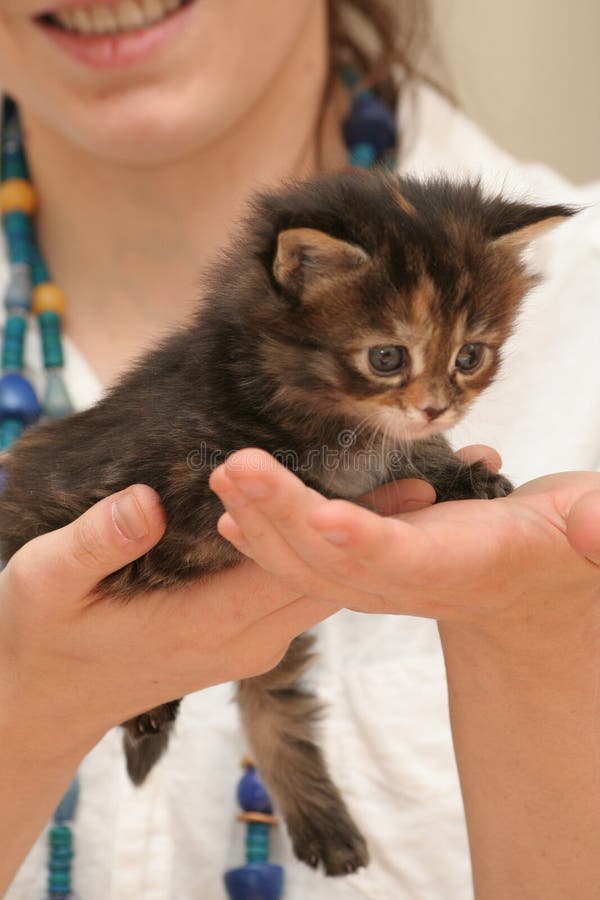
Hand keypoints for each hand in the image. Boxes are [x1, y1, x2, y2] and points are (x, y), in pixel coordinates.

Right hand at [0, 484, 333, 756]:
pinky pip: (302, 592)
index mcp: (202, 625)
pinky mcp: (254, 639)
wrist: (52, 701)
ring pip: (322, 585)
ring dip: (329, 534)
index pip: (282, 563)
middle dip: (335, 517)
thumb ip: (94, 543)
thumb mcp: (46, 582)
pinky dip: (313, 551)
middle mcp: (244, 642)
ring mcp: (256, 646)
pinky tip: (313, 504)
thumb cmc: (46, 633)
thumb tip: (146, 500)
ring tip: (348, 468)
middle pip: (321, 575)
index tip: (313, 454)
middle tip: (346, 450)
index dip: (300, 509)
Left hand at [209, 448, 599, 633]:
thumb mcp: (592, 530)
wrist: (531, 582)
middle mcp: (410, 582)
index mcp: (465, 566)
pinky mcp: (364, 567)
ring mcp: (380, 581)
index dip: (367, 543)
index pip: (408, 560)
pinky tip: (231, 511)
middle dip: (284, 517)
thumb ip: (598, 529)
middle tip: (237, 468)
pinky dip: (266, 538)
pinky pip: (306, 560)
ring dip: (262, 523)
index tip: (323, 517)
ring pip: (309, 563)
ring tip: (224, 477)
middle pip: (337, 560)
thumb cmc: (566, 546)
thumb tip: (595, 527)